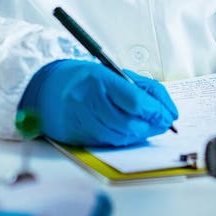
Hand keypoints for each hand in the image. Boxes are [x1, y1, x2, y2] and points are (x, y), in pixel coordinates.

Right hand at [19, 59, 177, 146]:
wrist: (48, 90)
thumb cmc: (84, 78)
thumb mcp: (112, 72)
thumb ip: (139, 87)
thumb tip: (165, 108)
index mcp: (99, 79)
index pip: (135, 101)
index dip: (156, 111)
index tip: (168, 114)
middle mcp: (89, 101)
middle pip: (130, 123)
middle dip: (152, 126)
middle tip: (164, 123)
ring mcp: (82, 121)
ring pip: (121, 136)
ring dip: (141, 134)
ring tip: (150, 126)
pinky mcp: (78, 138)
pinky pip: (109, 143)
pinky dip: (125, 139)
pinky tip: (131, 132)